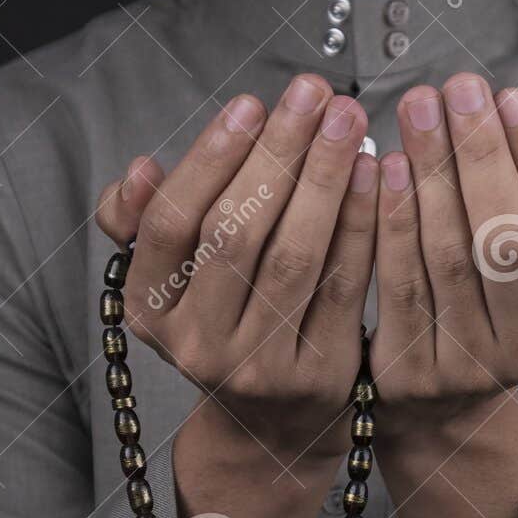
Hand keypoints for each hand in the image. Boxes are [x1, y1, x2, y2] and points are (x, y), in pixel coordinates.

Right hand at [91, 75, 378, 517]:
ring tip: (348, 120)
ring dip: (325, 179)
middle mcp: (197, 344)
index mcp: (151, 308)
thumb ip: (146, 223)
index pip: (171, 224)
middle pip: (237, 235)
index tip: (250, 103)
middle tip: (315, 93)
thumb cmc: (227, 320)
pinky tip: (379, 174)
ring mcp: (260, 366)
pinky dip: (361, 223)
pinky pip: (345, 285)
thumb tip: (138, 171)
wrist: (273, 425)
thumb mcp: (174, 280)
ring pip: (295, 257)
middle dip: (279, 155)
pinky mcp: (321, 375)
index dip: (209, 159)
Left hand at [370, 73, 517, 441]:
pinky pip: (399, 282)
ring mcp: (470, 366)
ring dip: (433, 173)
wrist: (441, 404)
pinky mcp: (410, 372)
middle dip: (481, 153)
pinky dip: (392, 220)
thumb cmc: (498, 305)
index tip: (508, 96)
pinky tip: (384, 166)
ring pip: (450, 256)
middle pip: (508, 238)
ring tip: (418, 111)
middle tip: (457, 87)